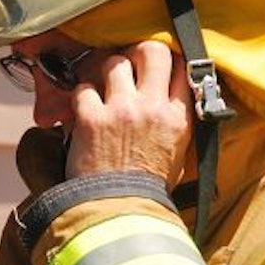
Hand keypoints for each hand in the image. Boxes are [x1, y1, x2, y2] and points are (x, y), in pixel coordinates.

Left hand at [65, 41, 193, 187]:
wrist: (119, 213)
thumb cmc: (148, 191)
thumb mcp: (178, 157)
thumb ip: (177, 126)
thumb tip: (173, 103)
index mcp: (178, 118)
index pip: (183, 67)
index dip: (169, 61)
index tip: (158, 66)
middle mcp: (152, 107)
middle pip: (152, 50)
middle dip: (139, 52)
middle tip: (130, 63)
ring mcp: (121, 110)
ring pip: (115, 62)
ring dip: (107, 72)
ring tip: (105, 88)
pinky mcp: (91, 118)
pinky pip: (83, 88)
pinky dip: (82, 97)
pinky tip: (84, 110)